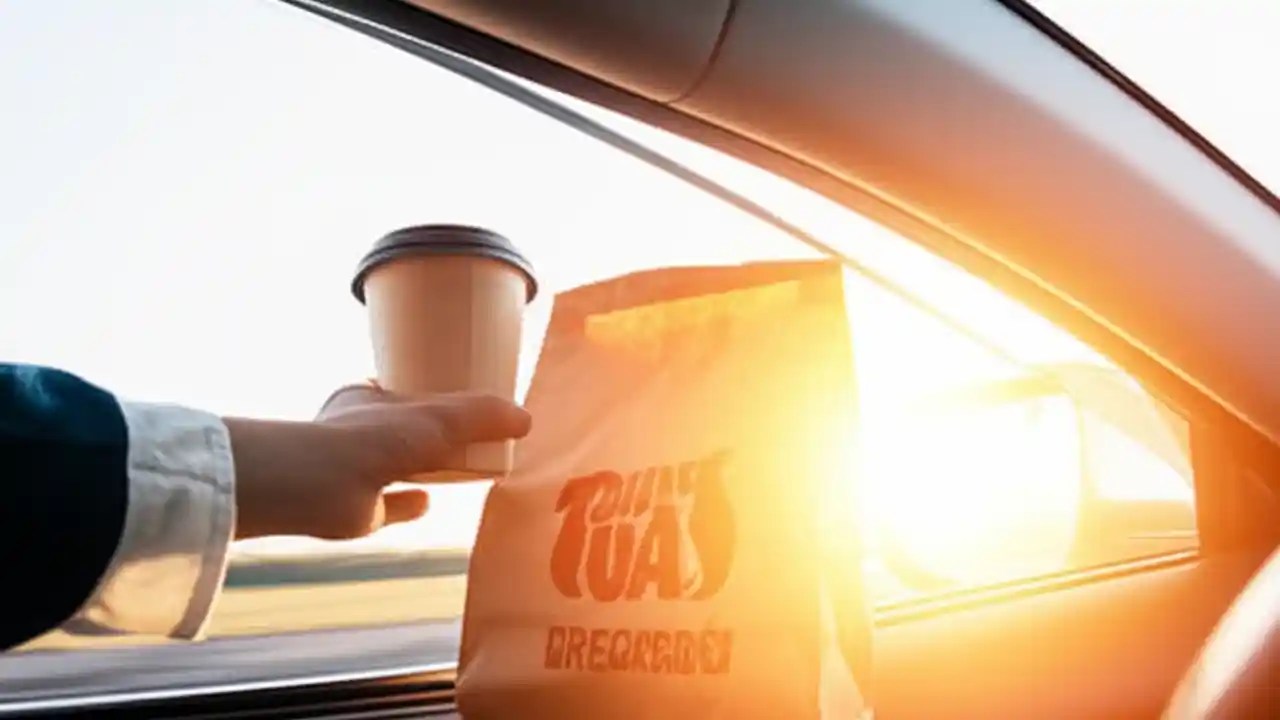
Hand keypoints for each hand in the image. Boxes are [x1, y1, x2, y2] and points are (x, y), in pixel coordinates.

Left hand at [226, 384, 530, 539]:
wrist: (320, 485)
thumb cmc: (374, 438)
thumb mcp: (441, 417)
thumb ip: (484, 415)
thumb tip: (527, 420)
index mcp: (368, 398)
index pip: (403, 389)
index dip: (431, 392)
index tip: (461, 400)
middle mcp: (358, 432)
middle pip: (404, 429)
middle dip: (432, 433)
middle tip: (470, 436)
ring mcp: (354, 472)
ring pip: (395, 466)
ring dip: (423, 468)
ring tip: (458, 469)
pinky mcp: (356, 510)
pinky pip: (387, 507)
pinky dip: (407, 505)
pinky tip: (427, 503)